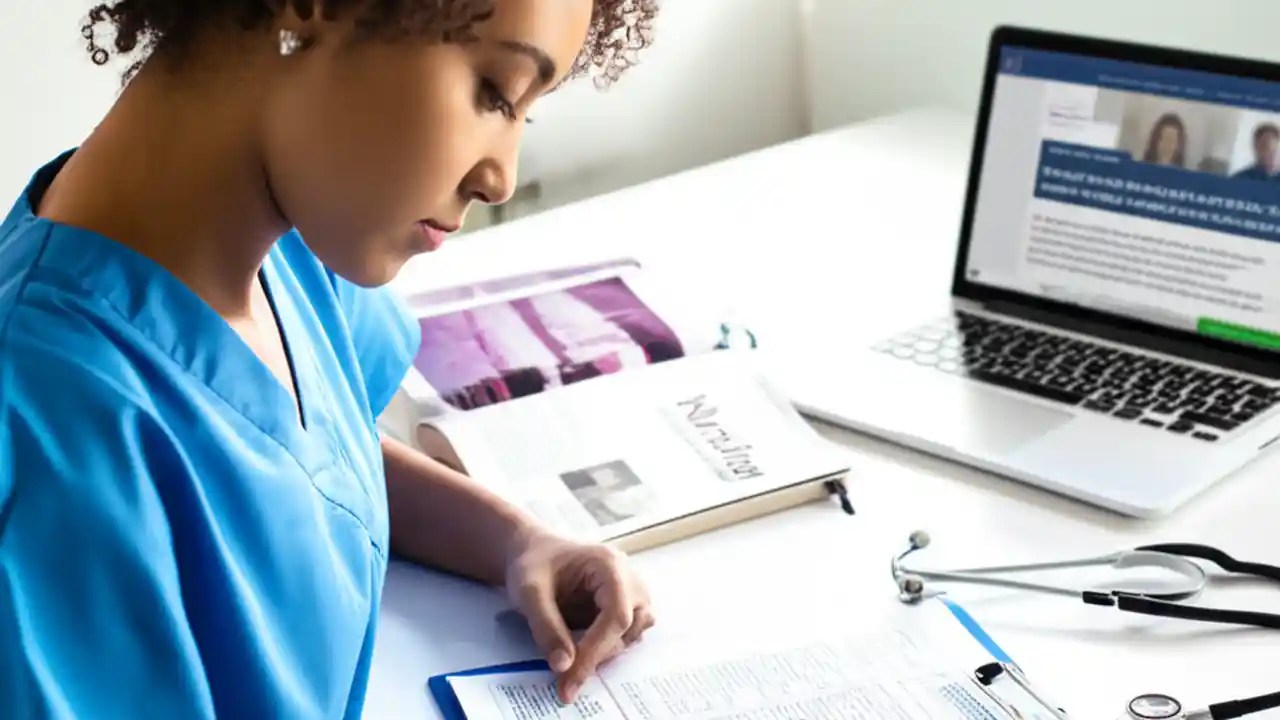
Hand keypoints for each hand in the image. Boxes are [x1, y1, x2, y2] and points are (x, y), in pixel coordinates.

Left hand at [504, 529, 654, 703]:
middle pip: (630, 627)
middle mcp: (630, 579)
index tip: (569, 679)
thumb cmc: (533, 564)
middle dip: (599, 656)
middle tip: (566, 683)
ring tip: (572, 666)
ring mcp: (632, 593)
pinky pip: (625, 636)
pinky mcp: (626, 608)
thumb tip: (564, 667)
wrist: (535, 553)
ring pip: (632, 635)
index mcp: (610, 565)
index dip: (596, 650)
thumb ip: (545, 627)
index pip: (616, 616)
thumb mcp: (528, 591)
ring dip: (604, 653)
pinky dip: (604, 649)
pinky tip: (581, 655)